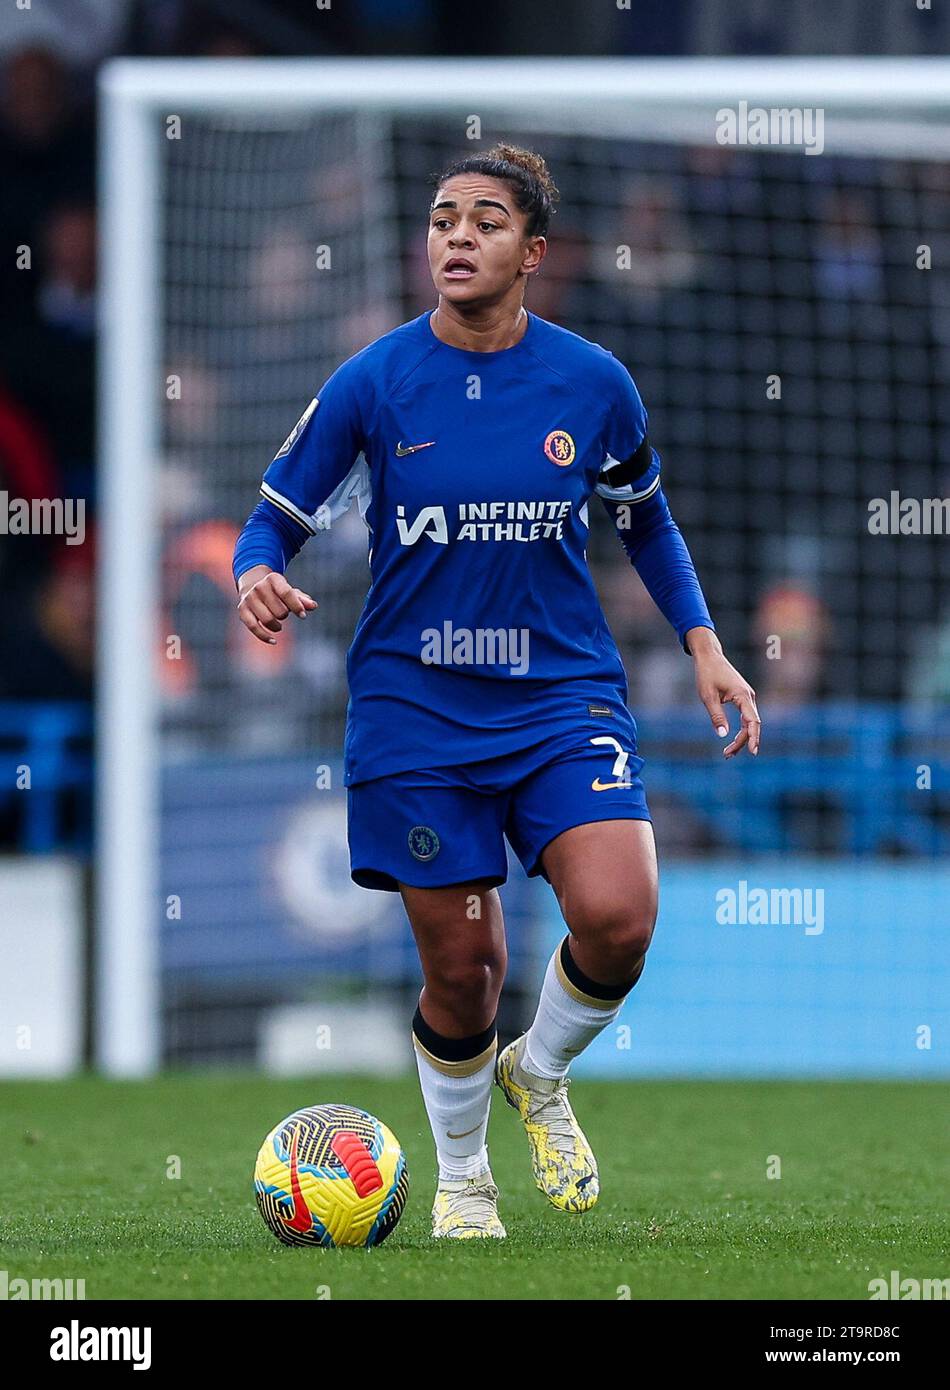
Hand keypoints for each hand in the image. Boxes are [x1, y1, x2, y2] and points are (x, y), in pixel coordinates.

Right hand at [236, 565, 316, 643]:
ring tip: (278, 625)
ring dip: (277, 626)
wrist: (253, 586)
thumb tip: (313, 606)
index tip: (303, 616)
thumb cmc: (278, 592)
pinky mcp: (242, 610)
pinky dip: (264, 636)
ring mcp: (249, 599)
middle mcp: (259, 587)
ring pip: (267, 620)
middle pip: (279, 611)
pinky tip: (274, 641)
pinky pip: (254, 627)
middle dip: (285, 615)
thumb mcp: (291, 592)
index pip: (287, 593)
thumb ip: (302, 600)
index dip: (297, 606)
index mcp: (273, 579)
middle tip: (283, 613)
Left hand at [686, 626, 760, 757]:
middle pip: (752, 725)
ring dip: (741, 738)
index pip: (753, 721)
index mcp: (743, 695)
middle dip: (742, 742)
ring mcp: (747, 697)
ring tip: (728, 753)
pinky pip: (746, 717)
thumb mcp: (708, 696)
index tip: (752, 752)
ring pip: (749, 722)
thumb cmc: (707, 674)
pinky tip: (734, 740)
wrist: (709, 656)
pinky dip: (741, 730)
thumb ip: (716, 716)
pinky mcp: (743, 697)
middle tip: (727, 755)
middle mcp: (749, 696)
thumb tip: (723, 735)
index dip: (753, 738)